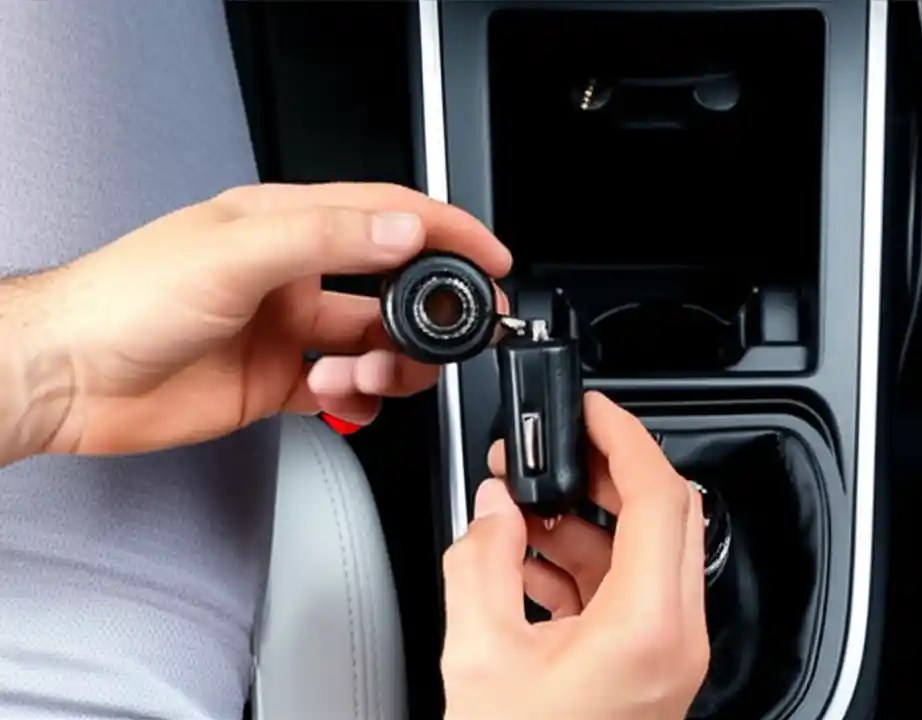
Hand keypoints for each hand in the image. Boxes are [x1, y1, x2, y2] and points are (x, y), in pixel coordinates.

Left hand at [0, 182, 509, 457]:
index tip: (489, 257)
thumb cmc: (124, 300)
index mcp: (284, 224)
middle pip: (391, 283)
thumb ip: (325, 239)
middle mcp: (292, 273)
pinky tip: (341, 395)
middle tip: (460, 334)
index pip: (386, 214)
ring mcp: (286, 329)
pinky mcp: (276, 380)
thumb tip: (400, 232)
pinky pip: (344, 388)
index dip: (446, 231)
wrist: (67, 377)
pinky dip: (358, 396)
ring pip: (374, 340)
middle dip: (431, 308)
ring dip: (389, 359)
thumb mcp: (233, 253)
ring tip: (367, 371)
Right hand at [441, 391, 709, 719]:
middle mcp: (676, 639)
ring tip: (526, 514)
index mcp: (647, 628)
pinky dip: (589, 566)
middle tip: (555, 455)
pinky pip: (633, 592)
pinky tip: (532, 564)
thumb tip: (490, 510)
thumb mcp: (478, 655)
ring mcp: (670, 657)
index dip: (625, 440)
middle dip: (607, 476)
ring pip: (649, 554)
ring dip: (592, 524)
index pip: (660, 497)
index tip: (593, 413)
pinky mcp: (653, 670)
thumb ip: (481, 562)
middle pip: (668, 517)